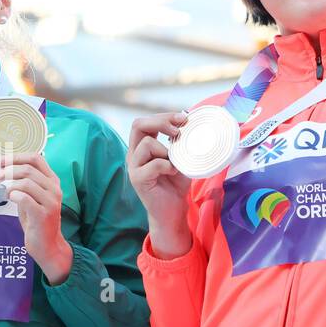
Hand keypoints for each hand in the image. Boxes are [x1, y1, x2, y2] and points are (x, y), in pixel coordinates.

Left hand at [0, 153, 72, 284]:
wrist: (47, 245)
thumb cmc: (36, 220)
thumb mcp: (32, 196)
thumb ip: (24, 183)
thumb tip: (2, 170)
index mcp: (52, 181)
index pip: (36, 158)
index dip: (16, 157)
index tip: (0, 161)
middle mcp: (54, 189)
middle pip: (28, 169)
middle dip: (8, 171)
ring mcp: (51, 202)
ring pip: (27, 182)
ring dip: (9, 185)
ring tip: (2, 192)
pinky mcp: (44, 215)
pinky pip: (25, 198)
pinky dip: (14, 196)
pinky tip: (10, 199)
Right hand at [127, 113, 193, 258]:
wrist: (172, 210)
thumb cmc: (176, 183)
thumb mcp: (180, 157)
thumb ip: (180, 143)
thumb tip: (192, 124)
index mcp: (141, 146)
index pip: (144, 122)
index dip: (163, 116)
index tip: (183, 118)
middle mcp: (134, 154)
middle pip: (138, 125)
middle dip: (161, 122)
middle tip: (178, 131)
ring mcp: (133, 167)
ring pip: (147, 143)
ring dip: (166, 150)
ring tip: (174, 162)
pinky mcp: (138, 180)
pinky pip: (153, 164)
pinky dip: (167, 165)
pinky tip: (174, 172)